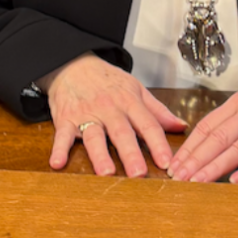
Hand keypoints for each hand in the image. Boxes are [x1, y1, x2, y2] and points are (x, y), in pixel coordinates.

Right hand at [42, 54, 185, 176]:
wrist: (73, 63)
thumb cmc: (107, 80)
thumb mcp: (136, 88)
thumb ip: (158, 110)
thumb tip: (180, 126)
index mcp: (129, 102)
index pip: (147, 124)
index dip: (158, 144)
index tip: (167, 163)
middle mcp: (109, 109)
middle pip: (122, 133)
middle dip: (131, 154)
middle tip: (139, 174)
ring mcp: (86, 115)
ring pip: (94, 136)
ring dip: (100, 155)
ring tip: (106, 173)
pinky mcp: (65, 119)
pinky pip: (62, 136)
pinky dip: (58, 149)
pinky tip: (57, 163)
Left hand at [166, 81, 237, 184]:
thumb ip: (226, 119)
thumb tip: (198, 144)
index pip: (207, 126)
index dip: (189, 147)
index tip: (175, 163)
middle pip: (219, 138)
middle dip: (196, 159)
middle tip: (179, 176)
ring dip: (216, 167)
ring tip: (198, 181)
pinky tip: (235, 181)